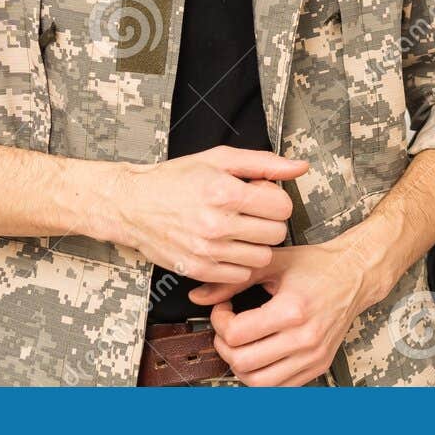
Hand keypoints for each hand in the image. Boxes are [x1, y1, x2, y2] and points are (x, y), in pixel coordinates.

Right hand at [108, 146, 304, 284]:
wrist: (133, 205)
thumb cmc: (176, 179)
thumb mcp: (219, 159)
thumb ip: (264, 163)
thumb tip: (301, 166)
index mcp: (225, 191)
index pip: (282, 206)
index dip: (276, 200)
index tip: (261, 197)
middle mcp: (217, 224)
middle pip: (276, 233)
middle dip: (269, 222)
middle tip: (251, 213)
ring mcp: (208, 251)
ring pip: (262, 257)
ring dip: (257, 244)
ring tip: (239, 230)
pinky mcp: (199, 271)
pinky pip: (241, 275)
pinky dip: (240, 262)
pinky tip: (227, 246)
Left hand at [188, 238, 381, 386]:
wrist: (355, 274)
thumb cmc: (319, 266)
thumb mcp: (272, 263)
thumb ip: (233, 280)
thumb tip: (199, 296)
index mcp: (292, 309)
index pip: (237, 334)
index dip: (219, 321)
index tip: (223, 310)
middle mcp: (305, 338)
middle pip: (243, 362)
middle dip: (224, 345)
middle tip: (227, 328)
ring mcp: (313, 356)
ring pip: (259, 383)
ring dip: (240, 366)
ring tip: (241, 344)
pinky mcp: (318, 365)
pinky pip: (280, 386)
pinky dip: (262, 375)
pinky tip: (260, 354)